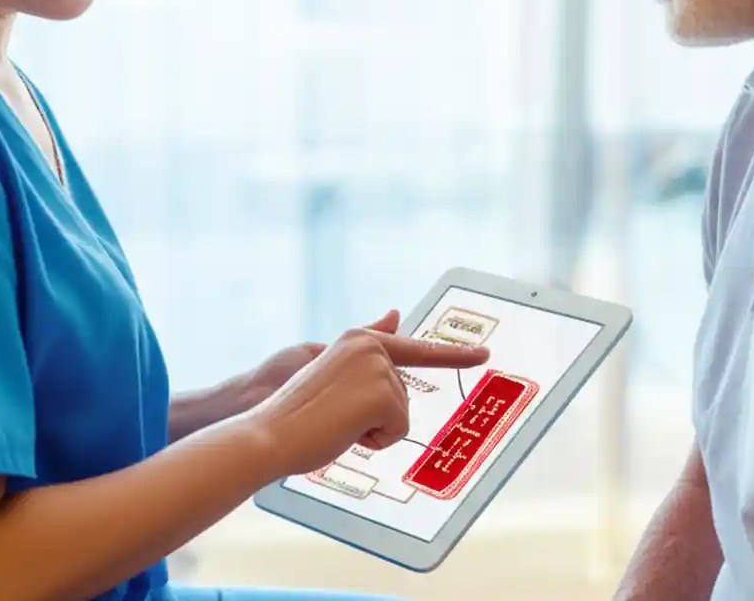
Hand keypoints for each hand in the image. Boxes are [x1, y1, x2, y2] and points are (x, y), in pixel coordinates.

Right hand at [249, 323, 489, 476]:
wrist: (269, 432)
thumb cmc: (294, 411)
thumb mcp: (334, 372)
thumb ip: (367, 348)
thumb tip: (395, 313)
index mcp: (359, 339)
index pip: (414, 348)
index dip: (452, 355)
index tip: (484, 355)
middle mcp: (372, 346)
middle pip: (402, 395)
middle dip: (376, 418)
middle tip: (336, 419)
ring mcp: (379, 367)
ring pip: (400, 414)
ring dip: (372, 429)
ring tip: (335, 424)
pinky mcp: (384, 392)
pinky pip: (398, 429)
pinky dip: (375, 440)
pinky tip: (344, 431)